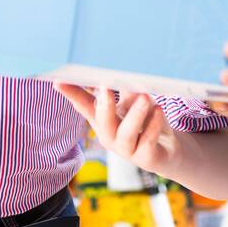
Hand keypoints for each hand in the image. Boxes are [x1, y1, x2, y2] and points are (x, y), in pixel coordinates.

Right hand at [54, 84, 178, 175]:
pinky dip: (153, 125)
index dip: (72, 94)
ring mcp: (127, 149)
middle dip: (103, 105)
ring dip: (135, 114)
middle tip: (106, 87)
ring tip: (145, 97)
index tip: (58, 81)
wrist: (169, 151)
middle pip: (102, 122)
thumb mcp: (134, 102)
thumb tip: (117, 68)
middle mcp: (111, 136)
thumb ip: (126, 88)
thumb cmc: (147, 123)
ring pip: (126, 134)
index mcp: (104, 120)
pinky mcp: (146, 158)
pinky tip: (159, 111)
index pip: (85, 106)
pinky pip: (147, 141)